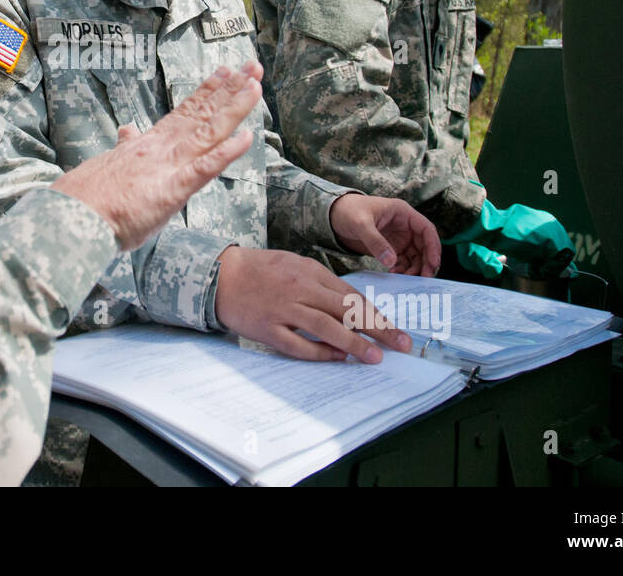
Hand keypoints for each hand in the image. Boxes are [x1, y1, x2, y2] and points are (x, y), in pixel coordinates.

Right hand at [52, 62, 261, 251]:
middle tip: (253, 66)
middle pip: (202, 114)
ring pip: (208, 132)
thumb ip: (124, 147)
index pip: (184, 112)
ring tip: (256, 86)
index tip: (225, 72)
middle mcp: (161, 148)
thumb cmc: (87, 197)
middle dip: (230, 90)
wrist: (71, 216)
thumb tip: (128, 130)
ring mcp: (167, 167)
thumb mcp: (109, 165)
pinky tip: (247, 137)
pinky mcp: (171, 191)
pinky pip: (204, 169)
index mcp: (148, 145)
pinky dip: (227, 153)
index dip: (207, 92)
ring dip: (234, 108)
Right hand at [214, 246, 411, 362]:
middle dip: (378, 328)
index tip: (396, 329)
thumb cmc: (260, 270)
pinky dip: (320, 352)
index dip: (376, 313)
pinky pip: (298, 344)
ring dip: (354, 343)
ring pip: (326, 327)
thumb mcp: (294, 264)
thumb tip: (350, 306)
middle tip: (402, 345)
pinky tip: (337, 359)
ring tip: (376, 357)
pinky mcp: (268, 329)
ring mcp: (284, 309)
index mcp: (309, 271)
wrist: (220, 275)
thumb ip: (321, 283)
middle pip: (346, 310)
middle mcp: (300, 289)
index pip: (351, 295)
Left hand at [329, 193, 440, 276]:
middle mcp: (404, 225)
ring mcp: (398, 237)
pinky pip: (402, 260)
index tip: (433, 264)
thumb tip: (392, 261)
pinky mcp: (389, 247)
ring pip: (415, 256)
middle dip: (425, 262)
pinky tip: (393, 273)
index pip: (426, 230)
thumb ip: (376, 242)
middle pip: (424, 246)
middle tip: (423, 278)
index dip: (433, 247)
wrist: (332, 216)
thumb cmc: (348, 211)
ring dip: (413, 268)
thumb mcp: (361, 224)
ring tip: (403, 277)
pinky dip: (402, 269)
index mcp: (402, 213)